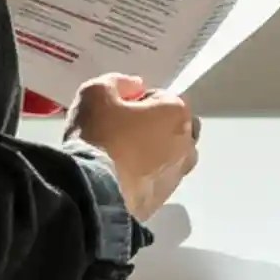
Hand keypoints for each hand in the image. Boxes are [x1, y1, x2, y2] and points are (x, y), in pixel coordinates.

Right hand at [64, 73, 198, 220]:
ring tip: (122, 157)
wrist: (92, 191)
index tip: (117, 110)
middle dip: (155, 125)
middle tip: (123, 131)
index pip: (161, 97)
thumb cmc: (99, 137)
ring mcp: (178, 173)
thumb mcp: (96, 93)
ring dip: (154, 152)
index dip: (137, 100)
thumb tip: (135, 86)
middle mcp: (187, 143)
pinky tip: (122, 177)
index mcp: (177, 113)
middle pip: (174, 126)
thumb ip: (118, 81)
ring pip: (170, 155)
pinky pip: (158, 179)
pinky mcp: (165, 197)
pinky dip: (147, 176)